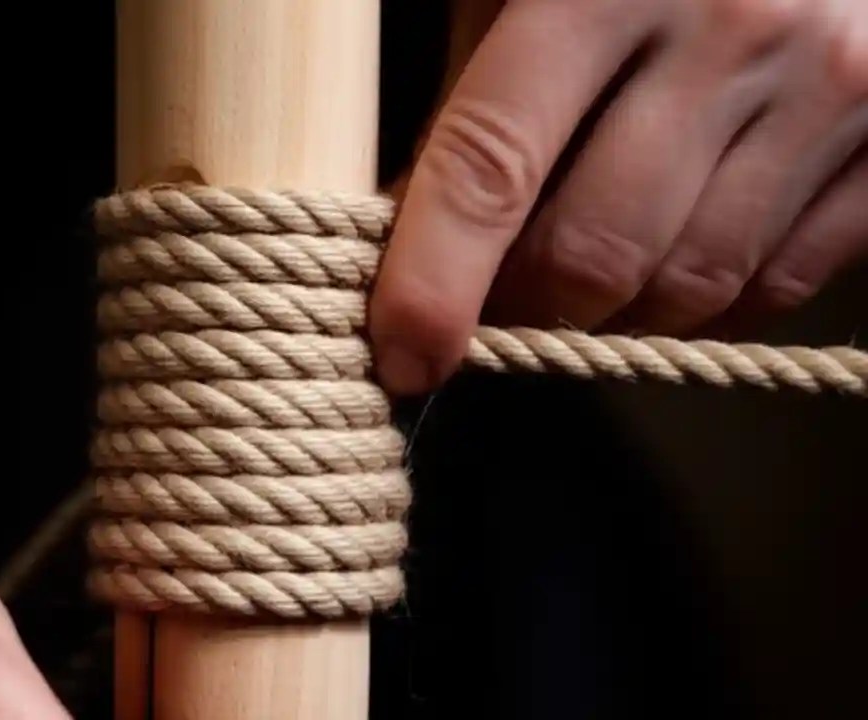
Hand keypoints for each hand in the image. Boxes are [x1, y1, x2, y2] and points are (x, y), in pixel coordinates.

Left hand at [371, 0, 867, 394]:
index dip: (433, 281)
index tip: (403, 356)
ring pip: (688, 287)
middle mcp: (731, 24)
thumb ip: (469, 108)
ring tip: (577, 284)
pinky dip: (703, 310)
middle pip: (591, 251)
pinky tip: (665, 274)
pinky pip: (778, 286)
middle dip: (522, 309)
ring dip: (611, 318)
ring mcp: (828, 84)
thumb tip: (396, 242)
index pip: (492, 164)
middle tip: (492, 305)